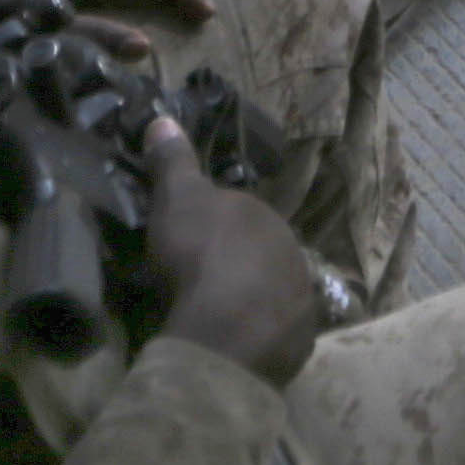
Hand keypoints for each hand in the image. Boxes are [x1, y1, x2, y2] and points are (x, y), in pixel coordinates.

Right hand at [133, 115, 330, 386]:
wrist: (229, 325)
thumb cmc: (201, 253)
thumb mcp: (178, 199)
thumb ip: (173, 162)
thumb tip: (163, 118)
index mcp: (264, 216)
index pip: (239, 216)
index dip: (212, 228)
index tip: (186, 245)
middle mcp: (291, 250)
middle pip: (258, 255)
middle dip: (234, 265)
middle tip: (197, 285)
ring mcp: (301, 296)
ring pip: (271, 293)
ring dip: (248, 301)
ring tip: (213, 320)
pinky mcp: (300, 339)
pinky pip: (276, 334)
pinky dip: (259, 337)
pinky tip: (235, 346)